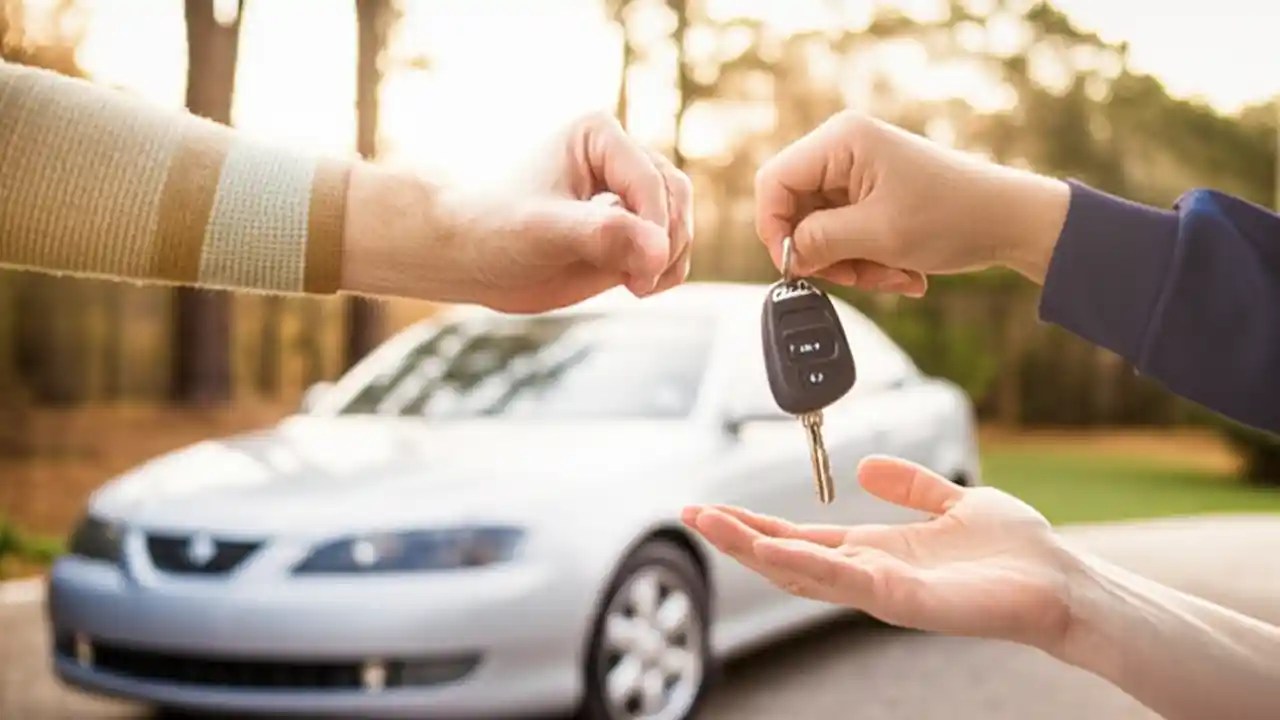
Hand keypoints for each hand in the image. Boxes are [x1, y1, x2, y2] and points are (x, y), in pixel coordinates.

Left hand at [342, 112, 691, 312]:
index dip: (654, 229)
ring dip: (671, 258)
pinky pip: (671, 246)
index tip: (638, 276)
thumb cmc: (495, 233)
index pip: (651, 180)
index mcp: (598, 135)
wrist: (471, 259)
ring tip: (636, 285)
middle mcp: (619, 156)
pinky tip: (636, 286)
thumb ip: (602, 235)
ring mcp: (627, 193)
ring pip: (680, 220)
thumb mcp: (544, 232)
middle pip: (675, 196)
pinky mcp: (629, 227)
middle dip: (667, 242)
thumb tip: (659, 249)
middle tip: (638, 283)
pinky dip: (665, 270)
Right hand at [682, 456, 1076, 651]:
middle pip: (788, 555)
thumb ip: (910, 485)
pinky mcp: (904, 601)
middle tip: (690, 513)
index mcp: (877, 550)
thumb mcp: (953, 501)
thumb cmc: (1016, 551)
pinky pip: (844, 580)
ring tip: (709, 524)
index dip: (756, 522)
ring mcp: (883, 592)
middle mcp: (871, 574)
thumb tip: (864, 467)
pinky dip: (802, 564)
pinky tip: (769, 548)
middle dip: (737, 536)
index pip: (802, 536)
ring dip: (753, 548)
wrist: (1062, 582)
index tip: (713, 507)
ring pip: (802, 570)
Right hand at [754, 112, 1070, 293]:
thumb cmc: (955, 216)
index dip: (773, 228)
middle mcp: (845, 148)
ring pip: (822, 229)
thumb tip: (786, 255)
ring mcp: (859, 171)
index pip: (774, 182)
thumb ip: (818, 243)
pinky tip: (901, 270)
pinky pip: (847, 232)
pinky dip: (867, 258)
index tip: (793, 265)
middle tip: (855, 277)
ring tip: (891, 275)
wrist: (1013, 221)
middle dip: (823, 253)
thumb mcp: (876, 236)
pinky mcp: (873, 193)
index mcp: (842, 140)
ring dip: (850, 262)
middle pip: (797, 210)